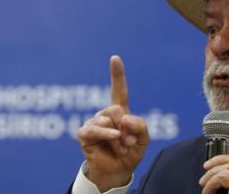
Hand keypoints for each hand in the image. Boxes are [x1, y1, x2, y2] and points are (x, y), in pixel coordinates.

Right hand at [77, 55, 149, 191]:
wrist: (119, 171)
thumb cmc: (130, 152)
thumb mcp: (143, 138)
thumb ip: (140, 125)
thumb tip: (124, 117)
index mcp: (120, 111)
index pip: (118, 90)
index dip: (117, 74)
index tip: (115, 58)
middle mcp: (105, 114)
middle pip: (115, 108)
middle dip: (125, 126)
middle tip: (128, 141)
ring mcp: (93, 123)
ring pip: (105, 119)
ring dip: (118, 136)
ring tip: (121, 147)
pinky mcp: (84, 134)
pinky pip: (93, 129)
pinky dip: (106, 134)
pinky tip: (114, 138)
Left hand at [199, 155, 228, 193]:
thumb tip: (224, 168)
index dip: (221, 159)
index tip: (209, 164)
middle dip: (213, 170)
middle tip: (203, 180)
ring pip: (225, 171)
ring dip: (211, 181)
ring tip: (206, 190)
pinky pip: (223, 180)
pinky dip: (212, 187)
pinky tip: (210, 193)